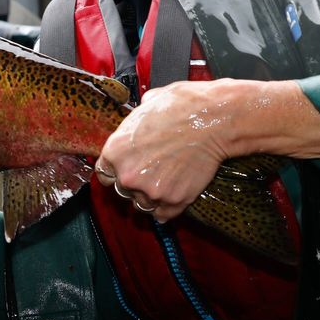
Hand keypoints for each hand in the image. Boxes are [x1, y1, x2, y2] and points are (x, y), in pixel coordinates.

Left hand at [96, 78, 319, 222]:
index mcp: (115, 150)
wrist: (216, 119)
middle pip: (122, 190)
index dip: (115, 171)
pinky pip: (162, 215)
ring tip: (165, 180)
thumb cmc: (183, 106)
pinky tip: (174, 193)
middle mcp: (127, 175)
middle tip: (152, 172)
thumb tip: (137, 121)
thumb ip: (134, 122)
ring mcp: (150, 191)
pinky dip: (167, 208)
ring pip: (141, 204)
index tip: (125, 170)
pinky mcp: (174, 201)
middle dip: (134, 182)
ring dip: (150, 196)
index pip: (103, 174)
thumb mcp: (148, 104)